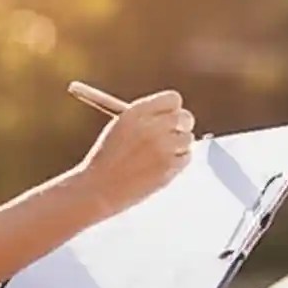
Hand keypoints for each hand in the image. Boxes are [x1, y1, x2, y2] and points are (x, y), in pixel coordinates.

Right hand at [74, 89, 195, 217]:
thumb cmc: (108, 157)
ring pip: (188, 138)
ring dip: (179, 145)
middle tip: (176, 132)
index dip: (174, 108)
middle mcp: (151, 127)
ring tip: (158, 155)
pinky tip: (159, 167)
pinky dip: (178, 161)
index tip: (171, 115)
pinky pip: (186, 157)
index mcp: (136, 113)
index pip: (173, 99)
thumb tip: (175, 113)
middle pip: (185, 117)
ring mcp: (162, 147)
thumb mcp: (120, 126)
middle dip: (183, 124)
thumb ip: (147, 116)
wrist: (99, 188)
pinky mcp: (169, 166)